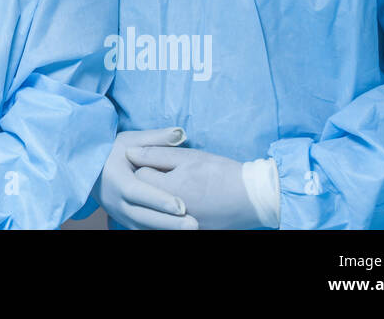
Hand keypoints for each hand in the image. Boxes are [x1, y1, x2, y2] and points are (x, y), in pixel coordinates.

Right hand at [97, 128, 197, 229]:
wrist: (90, 169)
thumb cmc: (111, 152)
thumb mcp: (130, 140)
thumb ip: (156, 138)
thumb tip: (181, 133)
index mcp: (115, 179)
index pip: (137, 192)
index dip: (158, 200)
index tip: (181, 206)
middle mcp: (115, 201)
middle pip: (142, 216)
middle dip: (169, 222)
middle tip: (194, 224)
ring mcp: (120, 214)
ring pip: (143, 227)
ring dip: (166, 229)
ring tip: (190, 230)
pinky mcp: (125, 222)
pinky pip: (143, 230)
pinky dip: (160, 230)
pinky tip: (178, 231)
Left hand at [128, 147, 263, 229]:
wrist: (254, 198)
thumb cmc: (221, 173)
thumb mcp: (188, 156)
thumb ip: (156, 154)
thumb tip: (129, 152)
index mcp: (168, 190)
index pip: (139, 176)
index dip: (147, 165)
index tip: (160, 161)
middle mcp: (171, 213)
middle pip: (145, 196)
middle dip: (151, 183)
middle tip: (168, 175)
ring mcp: (180, 225)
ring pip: (155, 211)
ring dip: (158, 199)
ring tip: (176, 187)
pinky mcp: (192, 231)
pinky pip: (168, 223)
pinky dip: (169, 213)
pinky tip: (180, 202)